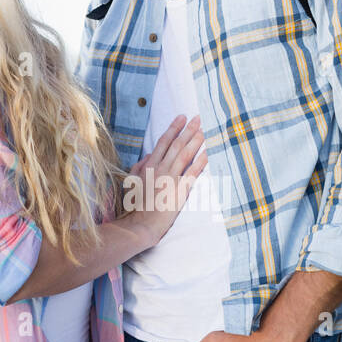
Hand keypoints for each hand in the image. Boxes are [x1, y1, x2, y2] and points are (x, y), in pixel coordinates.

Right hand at [124, 114, 207, 246]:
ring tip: (204, 129)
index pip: (163, 141)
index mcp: (148, 165)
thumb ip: (139, 167)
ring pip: (185, 153)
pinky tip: (209, 152)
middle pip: (177, 144)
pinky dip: (202, 161)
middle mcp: (160, 168)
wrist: (140, 223)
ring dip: (196, 140)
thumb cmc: (134, 206)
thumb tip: (147, 155)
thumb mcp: (132, 182)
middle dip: (188, 129)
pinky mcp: (180, 189)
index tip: (182, 117)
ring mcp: (171, 178)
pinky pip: (194, 172)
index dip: (174, 128)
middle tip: (198, 118)